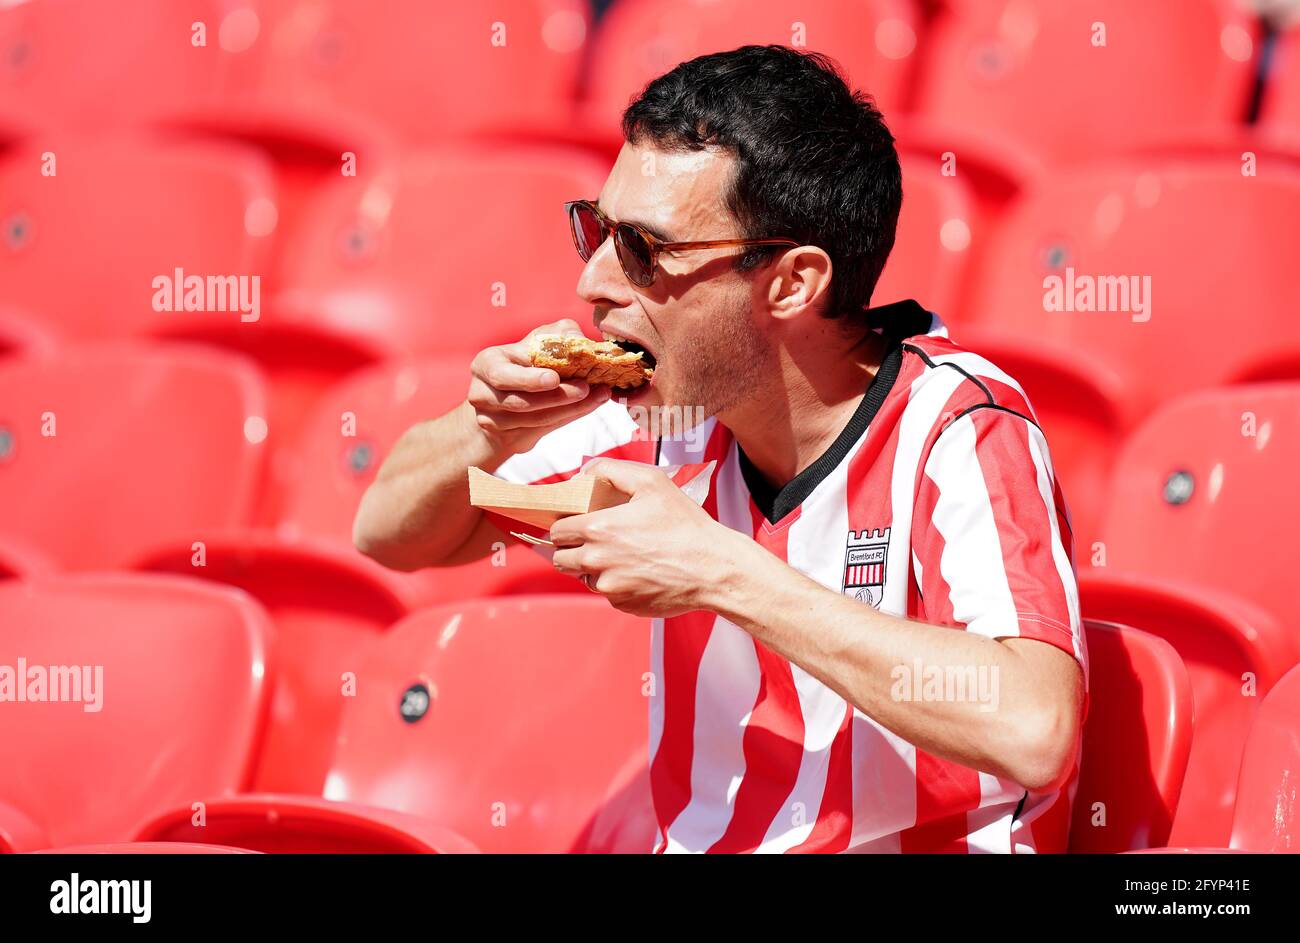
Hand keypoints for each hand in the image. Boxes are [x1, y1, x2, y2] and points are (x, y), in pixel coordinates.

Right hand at [467, 319, 610, 453]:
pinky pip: (543, 429)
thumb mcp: (535, 342)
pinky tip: (588, 406)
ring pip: (536, 420)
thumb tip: (577, 337)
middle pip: (522, 402)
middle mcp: (483, 395)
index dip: (529, 379)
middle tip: (586, 388)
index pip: (503, 375)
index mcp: (486, 365)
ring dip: (571, 409)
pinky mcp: (508, 438)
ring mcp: (493, 420)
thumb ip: (556, 335)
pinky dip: (569, 417)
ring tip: (598, 395)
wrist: (502, 399)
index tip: (555, 379)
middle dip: (557, 397)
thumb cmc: (524, 363)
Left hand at [549, 458, 746, 617]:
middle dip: (572, 548)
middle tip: (595, 540)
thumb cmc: (685, 525)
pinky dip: (617, 584)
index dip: (566, 526)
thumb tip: (582, 475)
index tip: (577, 524)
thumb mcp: (651, 482)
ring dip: (595, 568)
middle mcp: (597, 561)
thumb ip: (609, 470)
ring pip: (584, 577)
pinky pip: (608, 594)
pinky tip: (640, 571)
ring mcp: (609, 587)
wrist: (713, 568)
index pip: (556, 532)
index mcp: (598, 529)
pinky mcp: (623, 604)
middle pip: (561, 559)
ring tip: (624, 555)